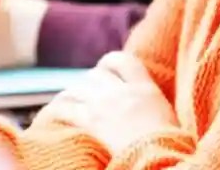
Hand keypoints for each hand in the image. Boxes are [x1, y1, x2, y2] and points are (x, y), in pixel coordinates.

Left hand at [33, 52, 177, 154]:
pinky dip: (57, 111)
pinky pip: (65, 109)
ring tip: (64, 103)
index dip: (110, 62)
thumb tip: (150, 109)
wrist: (157, 158)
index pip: (123, 61)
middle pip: (96, 74)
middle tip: (84, 93)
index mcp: (145, 88)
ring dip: (70, 95)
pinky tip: (52, 116)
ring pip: (77, 89)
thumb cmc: (167, 145)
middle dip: (88, 82)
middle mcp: (122, 92)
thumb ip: (152, 105)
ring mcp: (104, 105)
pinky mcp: (90, 122)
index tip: (105, 68)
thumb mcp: (167, 117)